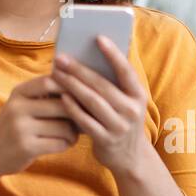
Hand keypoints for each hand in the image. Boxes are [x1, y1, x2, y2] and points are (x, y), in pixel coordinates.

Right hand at [0, 73, 77, 177]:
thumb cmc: (13, 126)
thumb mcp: (21, 104)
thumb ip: (44, 94)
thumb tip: (81, 86)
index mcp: (19, 93)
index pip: (50, 81)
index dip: (70, 87)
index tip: (82, 95)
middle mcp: (18, 107)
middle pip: (62, 105)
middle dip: (78, 113)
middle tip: (84, 118)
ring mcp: (21, 128)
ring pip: (64, 126)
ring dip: (74, 132)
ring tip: (72, 134)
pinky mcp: (27, 147)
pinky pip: (60, 143)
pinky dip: (67, 144)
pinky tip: (65, 143)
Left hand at [51, 35, 149, 174]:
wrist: (130, 158)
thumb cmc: (122, 122)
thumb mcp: (126, 103)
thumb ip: (114, 85)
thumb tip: (88, 58)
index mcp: (138, 96)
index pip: (126, 71)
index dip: (113, 54)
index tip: (99, 37)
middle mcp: (132, 110)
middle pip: (102, 85)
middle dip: (79, 69)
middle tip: (61, 58)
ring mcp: (119, 126)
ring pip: (92, 101)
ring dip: (72, 86)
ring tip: (57, 74)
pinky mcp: (106, 140)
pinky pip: (85, 120)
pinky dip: (72, 108)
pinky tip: (61, 97)